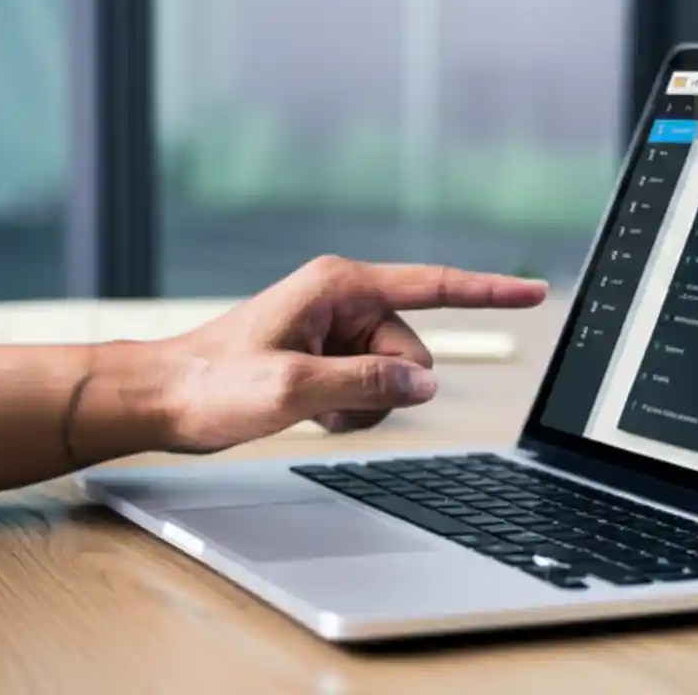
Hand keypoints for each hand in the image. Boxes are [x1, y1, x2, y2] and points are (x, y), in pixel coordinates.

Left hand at [148, 256, 546, 452]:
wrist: (163, 399)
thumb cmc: (210, 381)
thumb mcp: (292, 386)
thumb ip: (366, 383)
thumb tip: (424, 385)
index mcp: (340, 286)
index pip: (433, 287)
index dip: (488, 291)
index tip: (533, 292)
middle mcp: (344, 301)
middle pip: (413, 351)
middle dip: (387, 386)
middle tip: (331, 401)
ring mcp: (336, 331)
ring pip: (394, 377)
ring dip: (365, 404)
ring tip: (313, 406)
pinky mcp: (327, 358)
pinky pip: (370, 389)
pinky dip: (350, 410)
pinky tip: (311, 411)